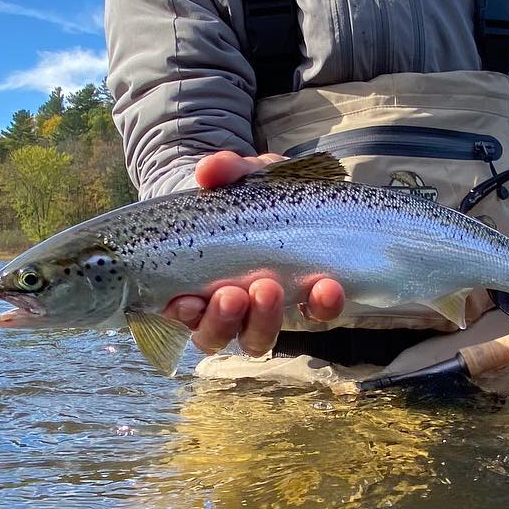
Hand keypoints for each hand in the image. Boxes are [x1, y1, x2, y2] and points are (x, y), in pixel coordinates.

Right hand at [163, 151, 346, 355]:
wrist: (288, 192)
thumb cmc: (248, 191)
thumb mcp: (239, 175)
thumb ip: (224, 170)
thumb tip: (208, 172)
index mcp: (196, 282)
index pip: (182, 312)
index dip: (182, 314)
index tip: (188, 300)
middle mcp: (227, 307)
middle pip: (216, 335)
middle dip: (224, 319)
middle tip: (235, 293)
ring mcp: (265, 310)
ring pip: (256, 338)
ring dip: (263, 320)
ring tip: (270, 288)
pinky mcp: (306, 304)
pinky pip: (313, 317)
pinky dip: (319, 306)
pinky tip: (326, 286)